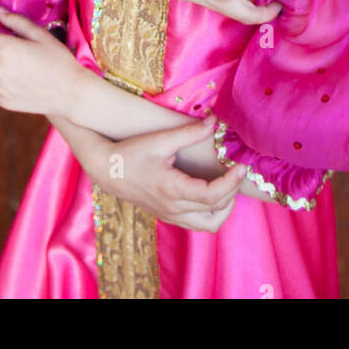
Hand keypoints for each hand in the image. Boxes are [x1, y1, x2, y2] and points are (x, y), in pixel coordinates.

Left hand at [0, 7, 81, 116]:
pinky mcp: (2, 101)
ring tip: (26, 66)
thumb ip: (16, 21)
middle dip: (3, 43)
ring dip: (2, 62)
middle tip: (25, 47)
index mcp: (5, 49)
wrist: (71, 92)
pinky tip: (12, 78)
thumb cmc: (59, 60)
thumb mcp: (40, 34)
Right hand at [80, 118, 246, 232]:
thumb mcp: (160, 140)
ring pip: (208, 225)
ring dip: (223, 208)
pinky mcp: (167, 216)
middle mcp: (173, 208)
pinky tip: (211, 192)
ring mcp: (170, 215)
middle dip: (232, 192)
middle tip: (238, 173)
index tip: (241, 166)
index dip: (232, 182)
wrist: (107, 170)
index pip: (212, 195)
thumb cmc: (131, 152)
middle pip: (215, 211)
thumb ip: (188, 133)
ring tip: (228, 186)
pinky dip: (210, 212)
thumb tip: (213, 123)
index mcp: (173, 189)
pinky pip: (197, 223)